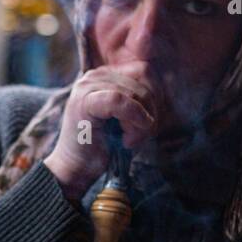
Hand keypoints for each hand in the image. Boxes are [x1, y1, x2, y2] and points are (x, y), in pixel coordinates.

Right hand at [43, 61, 156, 200]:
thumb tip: (164, 91)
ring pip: (135, 93)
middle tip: (138, 137)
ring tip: (128, 140)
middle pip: (144, 80)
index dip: (156, 98)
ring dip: (141, 121)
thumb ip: (142, 101)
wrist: (76, 170)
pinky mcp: (84, 102)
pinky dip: (133, 120)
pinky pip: (120, 101)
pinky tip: (126, 140)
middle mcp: (94, 76)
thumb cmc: (105, 147)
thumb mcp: (129, 118)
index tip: (149, 124)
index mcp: (105, 76)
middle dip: (150, 111)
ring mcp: (87, 86)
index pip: (144, 72)